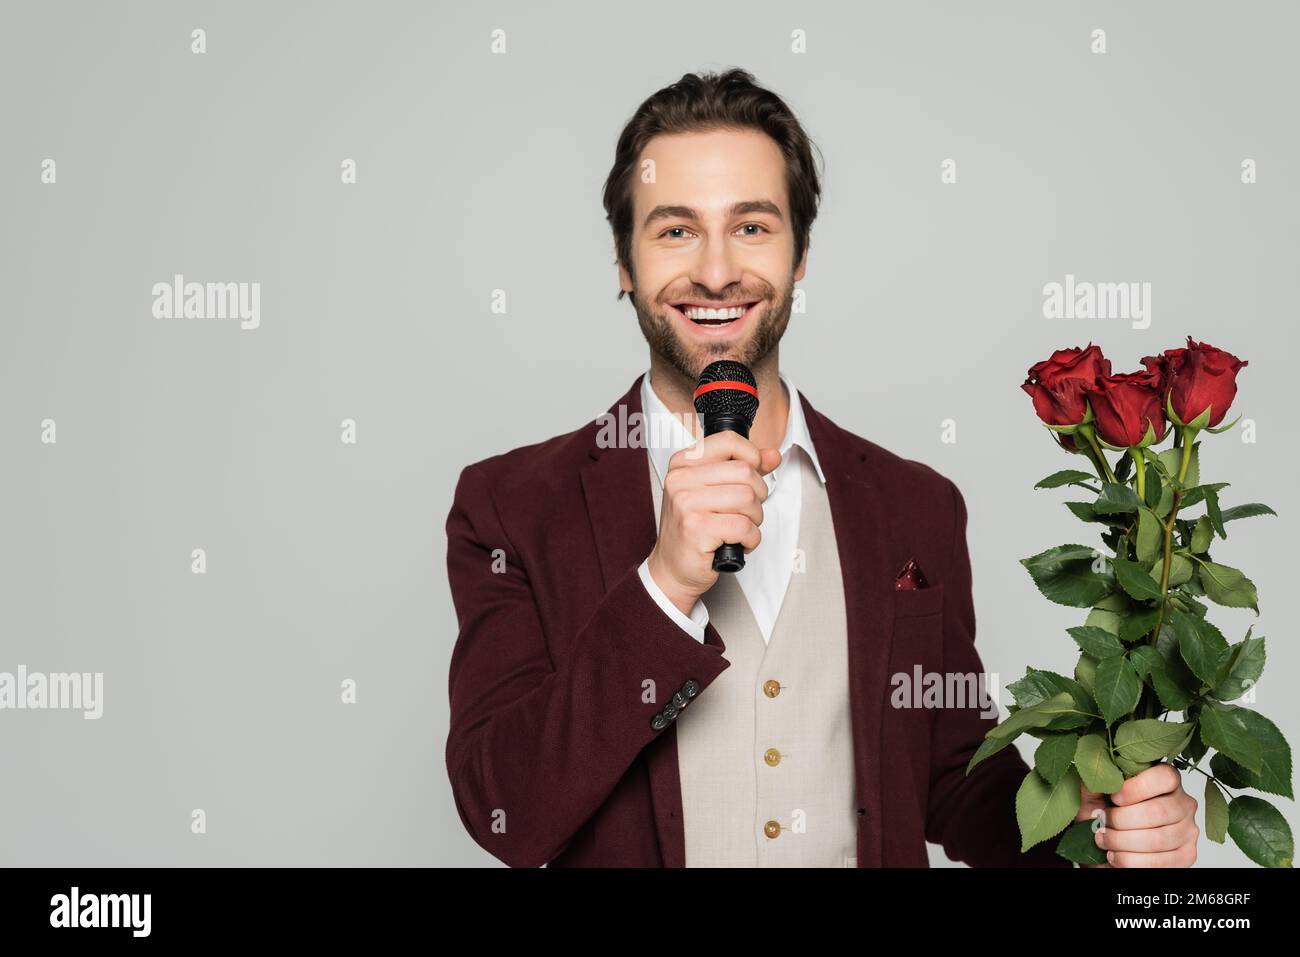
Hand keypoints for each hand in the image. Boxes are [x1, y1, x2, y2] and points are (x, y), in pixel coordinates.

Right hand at [646, 431, 780, 615]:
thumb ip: (744, 469)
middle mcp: (680, 479)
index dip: (752, 458)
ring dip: (754, 519)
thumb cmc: (694, 530)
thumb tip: (773, 455)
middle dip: (757, 496)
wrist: (673, 568)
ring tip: (738, 528)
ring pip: (748, 498)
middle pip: (745, 472)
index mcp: (683, 463)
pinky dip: (751, 539)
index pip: (729, 441)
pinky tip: (737, 543)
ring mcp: (685, 503)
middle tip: (744, 512)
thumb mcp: (715, 492)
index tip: (752, 477)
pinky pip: (744, 526)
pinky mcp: (696, 528)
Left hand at [1075, 763, 1199, 866]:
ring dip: (1122, 842)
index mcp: (1166, 780)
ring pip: (1158, 839)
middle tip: (1102, 823)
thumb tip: (1100, 772)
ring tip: (1103, 840)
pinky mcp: (1186, 855)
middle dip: (1121, 820)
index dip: (1136, 788)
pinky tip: (1115, 856)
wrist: (1106, 844)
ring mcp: (1188, 830)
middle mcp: (1184, 803)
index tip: (1114, 798)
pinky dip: (1130, 861)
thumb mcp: (1095, 793)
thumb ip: (1098, 780)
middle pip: (1157, 811)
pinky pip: (1160, 862)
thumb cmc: (1104, 814)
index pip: (1164, 777)